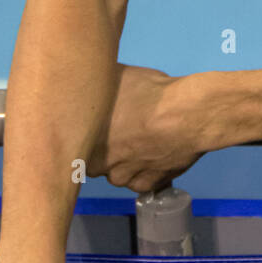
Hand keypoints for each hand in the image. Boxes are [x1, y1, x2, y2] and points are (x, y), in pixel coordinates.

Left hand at [87, 63, 202, 192]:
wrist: (185, 115)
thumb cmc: (146, 93)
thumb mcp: (115, 77)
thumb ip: (97, 88)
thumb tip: (89, 85)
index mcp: (85, 141)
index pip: (76, 146)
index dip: (87, 136)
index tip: (101, 125)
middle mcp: (100, 165)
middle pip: (96, 161)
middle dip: (106, 150)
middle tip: (124, 130)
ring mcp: (125, 178)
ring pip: (119, 174)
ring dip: (126, 162)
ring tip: (144, 140)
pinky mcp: (148, 185)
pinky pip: (140, 181)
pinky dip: (146, 171)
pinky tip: (156, 151)